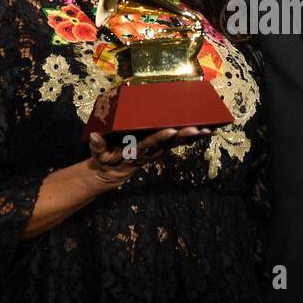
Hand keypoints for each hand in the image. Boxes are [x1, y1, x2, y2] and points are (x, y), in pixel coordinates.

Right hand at [85, 127, 211, 189]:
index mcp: (135, 151)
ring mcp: (157, 150)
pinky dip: (192, 137)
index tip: (171, 131)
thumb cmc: (106, 161)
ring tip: (208, 130)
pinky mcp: (161, 148)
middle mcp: (150, 151)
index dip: (160, 138)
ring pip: (177, 143)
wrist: (114, 173)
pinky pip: (178, 142)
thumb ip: (97, 147)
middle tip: (198, 130)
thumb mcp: (99, 156)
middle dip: (183, 136)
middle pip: (168, 143)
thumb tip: (93, 137)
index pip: (149, 144)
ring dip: (192, 137)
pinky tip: (206, 131)